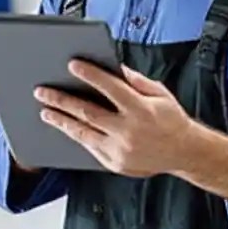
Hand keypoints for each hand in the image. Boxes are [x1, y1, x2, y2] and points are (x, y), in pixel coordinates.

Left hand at [35, 61, 192, 177]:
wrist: (184, 153)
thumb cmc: (171, 119)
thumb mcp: (159, 93)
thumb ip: (135, 81)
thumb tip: (112, 67)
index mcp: (141, 110)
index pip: (110, 88)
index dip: (90, 75)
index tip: (72, 64)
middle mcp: (129, 132)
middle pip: (88, 113)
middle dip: (62, 100)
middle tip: (42, 91)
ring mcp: (120, 151)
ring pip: (83, 133)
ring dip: (61, 121)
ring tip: (45, 111)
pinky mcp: (115, 164)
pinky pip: (90, 147)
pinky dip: (75, 135)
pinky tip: (64, 126)